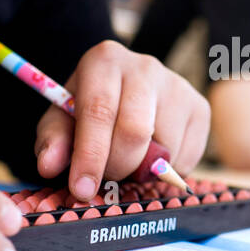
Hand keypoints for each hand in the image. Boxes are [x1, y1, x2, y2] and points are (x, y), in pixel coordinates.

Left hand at [33, 40, 209, 199]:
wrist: (124, 90)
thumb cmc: (87, 108)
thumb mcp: (61, 119)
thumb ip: (53, 141)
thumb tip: (49, 166)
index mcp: (104, 60)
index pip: (99, 112)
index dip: (90, 156)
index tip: (81, 190)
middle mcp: (145, 66)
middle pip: (135, 131)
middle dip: (117, 167)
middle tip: (106, 177)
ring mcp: (178, 85)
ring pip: (165, 147)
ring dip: (143, 171)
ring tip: (128, 162)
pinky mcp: (200, 107)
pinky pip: (186, 157)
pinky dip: (166, 171)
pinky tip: (151, 157)